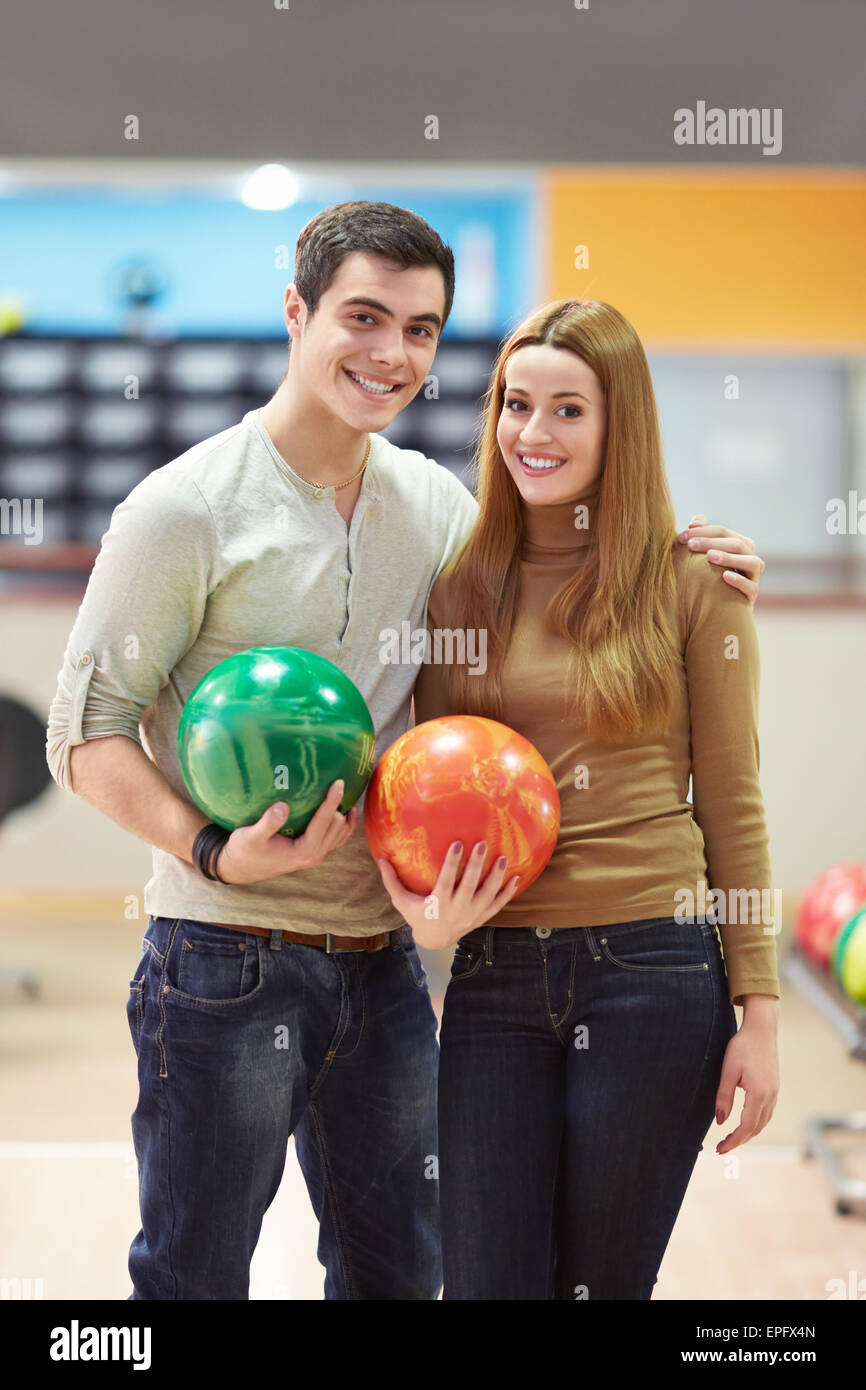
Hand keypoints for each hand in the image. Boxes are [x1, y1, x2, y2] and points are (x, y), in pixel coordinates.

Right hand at [216, 780, 357, 883]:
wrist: (241, 868)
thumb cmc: (244, 850)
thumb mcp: (251, 836)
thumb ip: (268, 823)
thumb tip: (283, 806)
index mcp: (303, 851)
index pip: (324, 822)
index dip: (332, 801)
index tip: (338, 782)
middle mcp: (314, 855)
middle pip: (337, 826)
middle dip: (340, 805)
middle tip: (338, 780)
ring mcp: (316, 855)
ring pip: (341, 833)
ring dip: (345, 815)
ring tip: (347, 792)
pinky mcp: (314, 853)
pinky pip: (337, 839)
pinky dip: (345, 826)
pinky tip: (347, 811)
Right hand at [375, 840, 521, 948]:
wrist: (435, 941)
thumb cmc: (418, 915)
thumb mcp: (402, 901)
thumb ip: (391, 881)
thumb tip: (379, 859)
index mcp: (438, 903)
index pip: (446, 880)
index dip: (452, 863)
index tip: (458, 843)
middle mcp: (457, 909)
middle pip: (469, 885)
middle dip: (476, 865)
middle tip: (483, 844)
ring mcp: (472, 915)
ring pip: (487, 894)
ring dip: (496, 877)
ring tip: (503, 857)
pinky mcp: (482, 917)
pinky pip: (498, 905)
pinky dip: (508, 893)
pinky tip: (516, 877)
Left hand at [677, 514, 765, 603]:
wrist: (713, 611)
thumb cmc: (706, 578)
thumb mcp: (701, 557)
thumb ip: (700, 536)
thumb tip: (695, 520)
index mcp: (740, 546)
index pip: (724, 532)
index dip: (703, 531)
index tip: (681, 537)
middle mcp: (750, 559)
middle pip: (737, 544)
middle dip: (712, 542)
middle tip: (691, 545)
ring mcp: (754, 578)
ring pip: (752, 562)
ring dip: (730, 557)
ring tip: (710, 557)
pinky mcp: (752, 597)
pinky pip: (751, 587)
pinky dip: (739, 580)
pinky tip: (725, 577)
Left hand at [714, 1012, 779, 1153]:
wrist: (761, 1030)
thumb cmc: (742, 1047)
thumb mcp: (728, 1071)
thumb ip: (724, 1097)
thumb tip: (720, 1122)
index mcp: (759, 1094)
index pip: (746, 1127)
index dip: (733, 1141)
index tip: (720, 1149)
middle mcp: (770, 1097)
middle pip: (756, 1128)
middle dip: (739, 1140)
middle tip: (722, 1147)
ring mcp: (774, 1093)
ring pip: (763, 1122)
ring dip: (748, 1133)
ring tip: (731, 1138)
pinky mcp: (774, 1088)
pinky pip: (766, 1113)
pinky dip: (755, 1123)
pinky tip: (745, 1123)